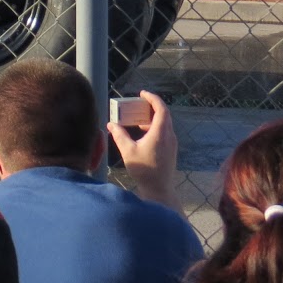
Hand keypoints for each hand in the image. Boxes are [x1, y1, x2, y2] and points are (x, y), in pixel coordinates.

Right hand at [107, 89, 182, 211]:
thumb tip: (110, 124)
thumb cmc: (144, 169)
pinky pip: (164, 131)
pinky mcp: (171, 150)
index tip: (142, 93)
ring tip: (138, 116)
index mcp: (160, 133)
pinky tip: (143, 131)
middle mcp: (169, 136)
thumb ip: (119, 135)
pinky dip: (154, 126)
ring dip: (152, 116)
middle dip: (152, 106)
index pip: (161, 109)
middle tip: (138, 102)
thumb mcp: (128, 151)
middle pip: (164, 114)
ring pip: (165, 123)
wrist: (159, 189)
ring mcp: (172, 143)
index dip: (152, 98)